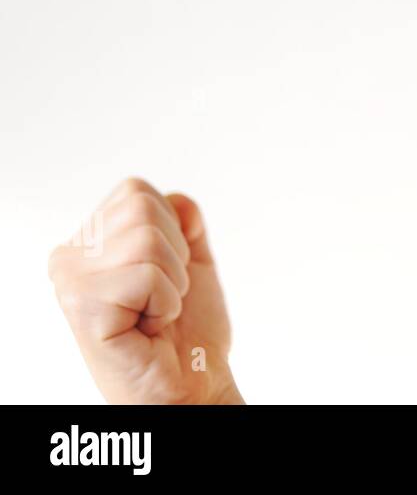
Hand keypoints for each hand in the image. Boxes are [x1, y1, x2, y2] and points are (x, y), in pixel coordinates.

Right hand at [48, 177, 242, 403]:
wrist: (193, 379)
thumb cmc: (187, 327)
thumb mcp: (191, 259)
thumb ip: (183, 221)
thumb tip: (178, 199)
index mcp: (89, 241)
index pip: (138, 191)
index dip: (172, 232)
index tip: (163, 274)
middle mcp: (68, 258)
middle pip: (143, 209)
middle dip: (174, 255)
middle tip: (160, 297)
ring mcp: (70, 283)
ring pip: (147, 239)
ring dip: (171, 281)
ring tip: (153, 312)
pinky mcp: (83, 309)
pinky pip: (147, 276)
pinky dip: (165, 303)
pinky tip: (148, 328)